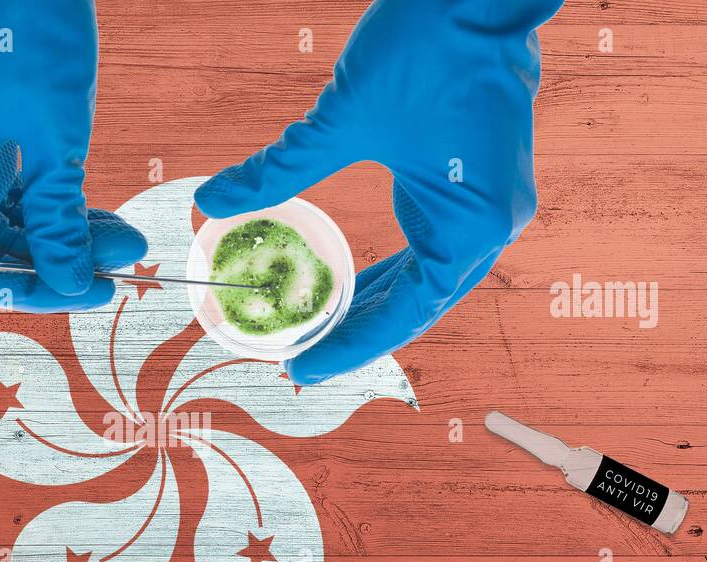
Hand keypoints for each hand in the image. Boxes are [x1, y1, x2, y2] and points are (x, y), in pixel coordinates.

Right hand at [0, 0, 145, 312]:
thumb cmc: (21, 27)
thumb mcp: (53, 139)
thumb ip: (59, 220)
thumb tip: (71, 285)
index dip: (34, 293)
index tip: (92, 293)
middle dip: (60, 259)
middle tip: (124, 262)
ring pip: (5, 217)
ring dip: (61, 231)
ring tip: (124, 235)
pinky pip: (6, 183)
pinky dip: (49, 198)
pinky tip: (94, 206)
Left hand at [195, 0, 562, 382]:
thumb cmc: (424, 46)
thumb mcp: (340, 118)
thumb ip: (279, 169)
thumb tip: (214, 199)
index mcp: (469, 227)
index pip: (405, 314)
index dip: (350, 346)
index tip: (301, 369)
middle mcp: (491, 228)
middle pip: (419, 305)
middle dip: (359, 332)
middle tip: (301, 358)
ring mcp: (492, 207)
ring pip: (429, 279)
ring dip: (377, 302)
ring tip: (321, 328)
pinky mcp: (482, 184)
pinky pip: (436, 246)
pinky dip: (396, 268)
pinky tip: (355, 281)